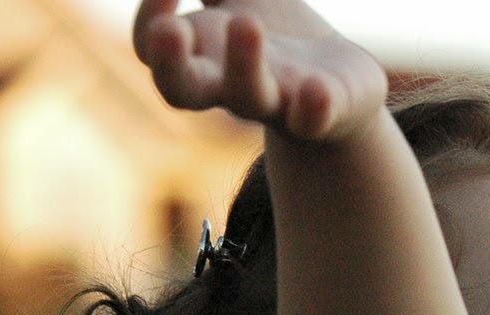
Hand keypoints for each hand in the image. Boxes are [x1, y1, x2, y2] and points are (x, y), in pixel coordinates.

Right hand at [132, 0, 387, 140]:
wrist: (341, 81)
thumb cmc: (278, 34)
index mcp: (202, 54)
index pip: (153, 48)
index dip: (148, 19)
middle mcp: (229, 85)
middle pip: (182, 89)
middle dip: (170, 62)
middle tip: (169, 30)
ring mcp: (275, 102)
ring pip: (248, 96)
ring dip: (243, 63)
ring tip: (246, 22)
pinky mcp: (321, 114)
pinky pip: (313, 120)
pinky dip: (314, 108)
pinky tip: (317, 87)